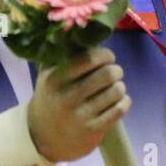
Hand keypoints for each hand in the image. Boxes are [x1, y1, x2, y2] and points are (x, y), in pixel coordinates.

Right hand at [27, 47, 128, 161]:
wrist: (41, 137)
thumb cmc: (51, 97)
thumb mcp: (48, 74)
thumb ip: (63, 53)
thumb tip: (84, 28)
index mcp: (55, 78)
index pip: (91, 58)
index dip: (105, 55)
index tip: (106, 58)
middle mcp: (66, 96)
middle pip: (109, 73)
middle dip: (116, 70)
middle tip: (113, 73)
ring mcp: (80, 115)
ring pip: (117, 91)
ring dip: (120, 87)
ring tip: (113, 88)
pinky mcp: (92, 130)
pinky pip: (120, 109)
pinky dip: (124, 102)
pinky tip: (117, 101)